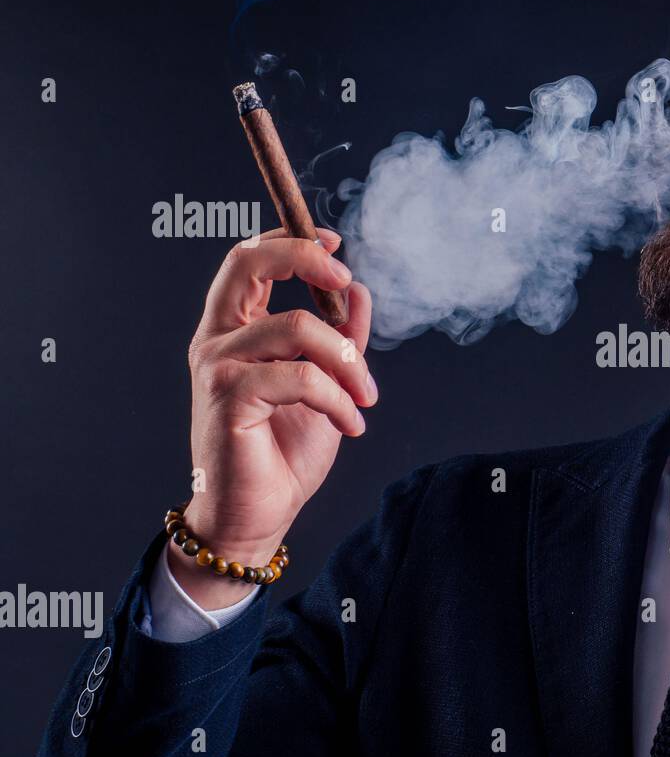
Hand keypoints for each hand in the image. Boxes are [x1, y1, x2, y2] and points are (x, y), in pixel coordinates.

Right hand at [169, 228, 376, 609]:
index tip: (335, 243)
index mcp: (234, 330)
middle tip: (345, 279)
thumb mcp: (327, 384)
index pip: (247, 260)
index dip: (291, 241)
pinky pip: (301, 378)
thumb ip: (340, 339)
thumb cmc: (284, 452)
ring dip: (348, 362)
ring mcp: (216, 367)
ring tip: (366, 399)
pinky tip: (352, 425)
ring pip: (298, 327)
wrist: (259, 515)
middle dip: (304, 258)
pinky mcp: (228, 399)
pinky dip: (338, 400)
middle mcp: (216, 340)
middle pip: (248, 264)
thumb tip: (359, 292)